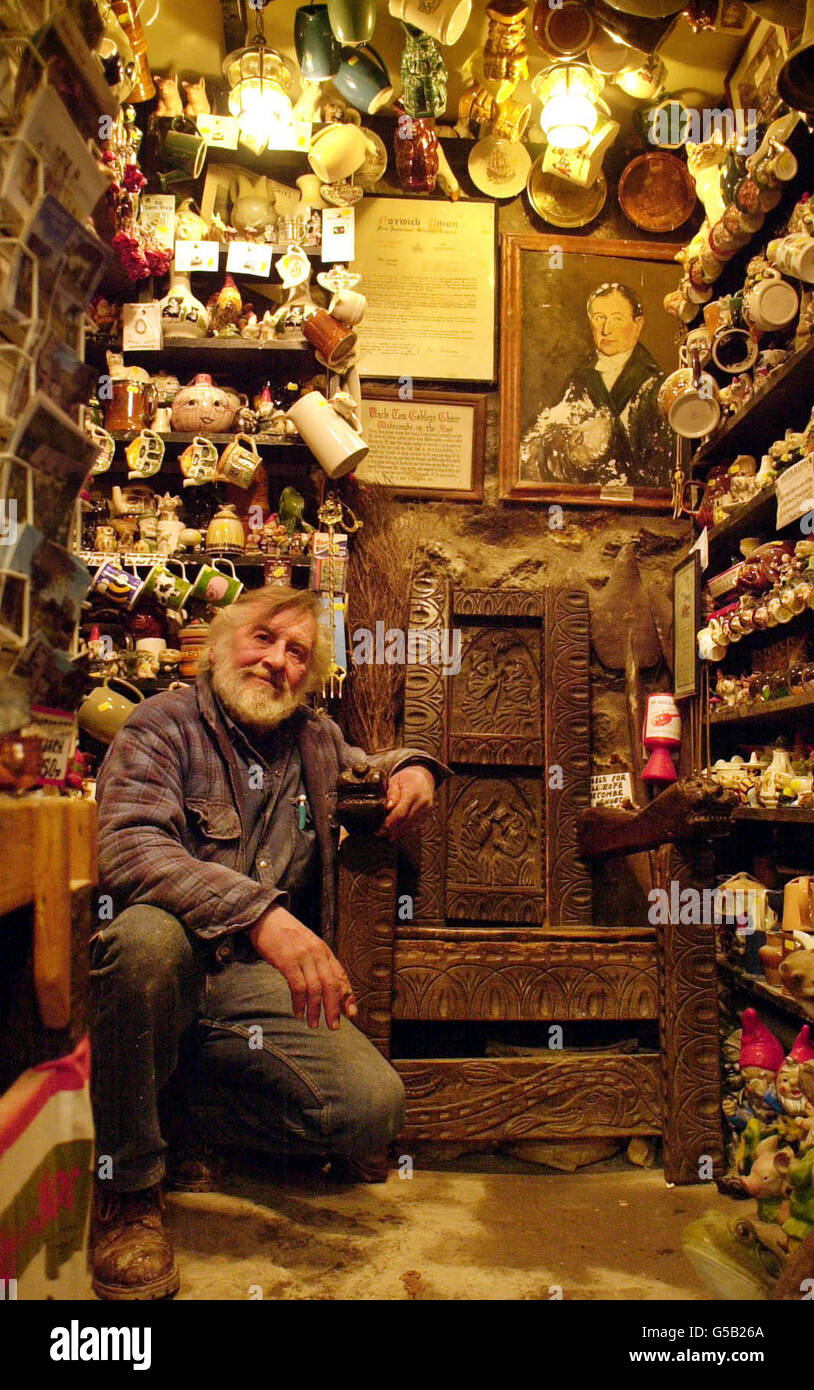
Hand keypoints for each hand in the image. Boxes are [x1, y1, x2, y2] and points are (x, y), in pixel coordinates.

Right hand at [247, 904, 356, 1030]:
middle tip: (333, 1026)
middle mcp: (317, 953)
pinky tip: (298, 1012)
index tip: (351, 1014)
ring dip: (315, 1009)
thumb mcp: (308, 947)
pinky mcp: (287, 960)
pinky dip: (299, 1002)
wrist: (266, 918)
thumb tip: (328, 989)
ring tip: (313, 1024)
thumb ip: (318, 964)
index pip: (341, 976)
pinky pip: (298, 986)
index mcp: (324, 951)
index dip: (348, 996)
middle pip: (331, 985)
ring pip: (315, 988)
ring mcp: (303, 956)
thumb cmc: (286, 936)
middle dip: (334, 1008)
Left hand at [378, 765, 434, 839]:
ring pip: (410, 826)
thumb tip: (388, 807)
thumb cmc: (408, 777)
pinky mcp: (426, 815)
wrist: (424, 776)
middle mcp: (422, 802)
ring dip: (397, 832)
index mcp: (413, 792)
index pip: (401, 811)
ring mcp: (426, 810)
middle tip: (378, 832)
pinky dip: (404, 830)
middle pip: (405, 821)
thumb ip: (392, 793)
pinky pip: (414, 825)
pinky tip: (394, 834)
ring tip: (384, 834)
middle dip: (391, 829)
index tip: (381, 826)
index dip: (391, 821)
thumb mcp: (396, 780)